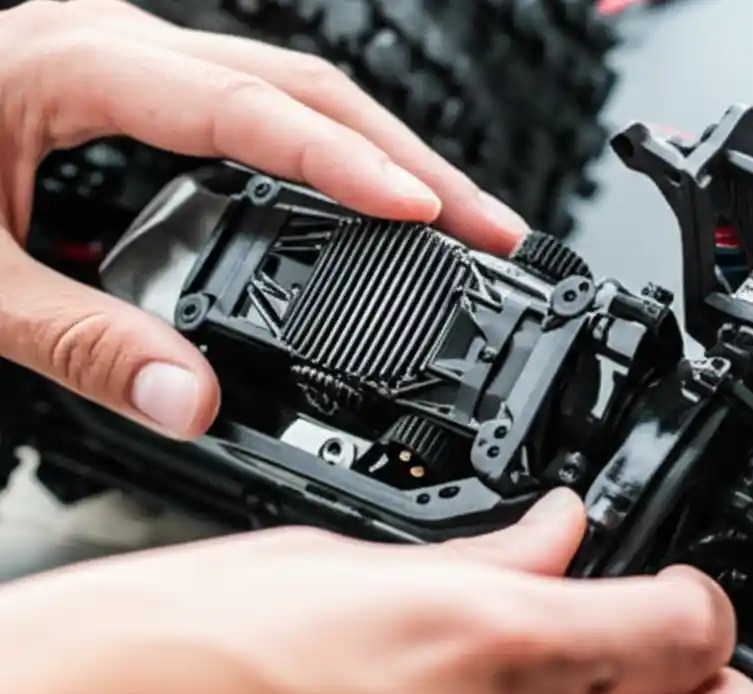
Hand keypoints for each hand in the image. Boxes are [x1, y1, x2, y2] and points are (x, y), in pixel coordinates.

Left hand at [0, 0, 530, 440]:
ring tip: (457, 223)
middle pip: (307, 87)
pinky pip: (258, 119)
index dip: (351, 164)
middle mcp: (119, 47)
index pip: (252, 109)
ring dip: (383, 158)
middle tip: (491, 227)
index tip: (431, 216)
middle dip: (411, 161)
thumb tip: (189, 401)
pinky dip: (327, 166)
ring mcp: (135, 66)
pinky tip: (363, 212)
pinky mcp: (139, 98)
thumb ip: (75, 338)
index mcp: (77, 63)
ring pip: (293, 96)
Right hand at [0, 489, 752, 693]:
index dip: (698, 603)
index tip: (675, 591)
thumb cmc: (195, 645)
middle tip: (663, 661)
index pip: (697, 631)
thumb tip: (562, 533)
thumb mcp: (355, 561)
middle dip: (706, 690)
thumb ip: (489, 556)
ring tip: (586, 689)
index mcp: (494, 644)